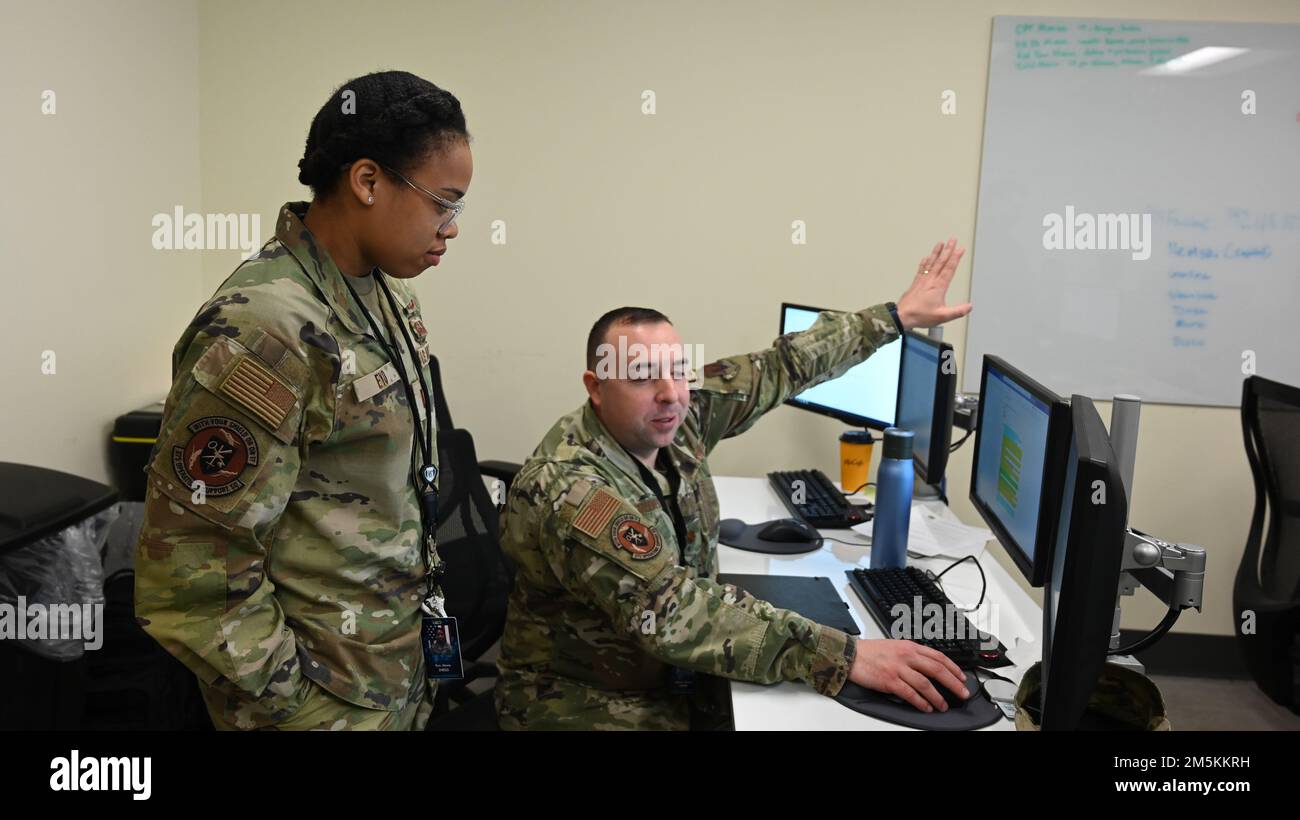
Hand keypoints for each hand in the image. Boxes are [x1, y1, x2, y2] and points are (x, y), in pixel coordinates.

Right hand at [848, 638, 968, 711]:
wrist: (851, 654)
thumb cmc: (871, 652)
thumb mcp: (895, 646)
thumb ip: (912, 654)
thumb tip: (928, 665)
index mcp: (910, 646)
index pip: (938, 657)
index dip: (953, 668)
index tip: (962, 677)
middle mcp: (906, 656)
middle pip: (937, 670)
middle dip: (953, 683)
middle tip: (963, 693)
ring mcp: (898, 668)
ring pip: (925, 684)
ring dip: (937, 697)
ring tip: (943, 706)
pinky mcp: (890, 681)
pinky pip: (910, 693)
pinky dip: (920, 702)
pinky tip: (926, 707)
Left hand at [895, 237, 972, 330]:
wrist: (902, 316)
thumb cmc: (919, 315)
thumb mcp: (942, 316)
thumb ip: (957, 311)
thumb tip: (969, 307)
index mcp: (938, 286)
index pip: (949, 268)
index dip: (955, 257)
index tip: (960, 248)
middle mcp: (930, 281)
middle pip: (941, 262)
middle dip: (948, 250)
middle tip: (952, 240)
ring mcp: (922, 281)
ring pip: (931, 263)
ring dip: (936, 252)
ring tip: (940, 243)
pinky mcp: (916, 283)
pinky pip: (921, 269)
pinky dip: (925, 262)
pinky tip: (926, 258)